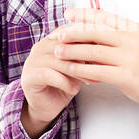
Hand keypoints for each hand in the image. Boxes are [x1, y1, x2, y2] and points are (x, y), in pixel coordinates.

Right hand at [19, 18, 115, 134]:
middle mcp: (42, 46)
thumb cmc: (64, 83)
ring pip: (60, 60)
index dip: (91, 40)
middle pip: (67, 45)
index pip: (73, 33)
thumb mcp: (78, 67)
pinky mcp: (30, 76)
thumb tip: (109, 48)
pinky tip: (74, 90)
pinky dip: (64, 82)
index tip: (108, 49)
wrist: (46, 106)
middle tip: (104, 66)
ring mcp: (34, 60)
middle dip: (87, 56)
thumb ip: (87, 56)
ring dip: (78, 71)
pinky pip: (49, 75)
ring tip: (91, 80)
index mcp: (53, 39)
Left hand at [53, 7, 138, 111]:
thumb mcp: (138, 43)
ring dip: (73, 51)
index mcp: (135, 29)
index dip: (84, 14)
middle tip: (58, 35)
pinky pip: (99, 71)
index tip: (68, 13)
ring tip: (58, 52)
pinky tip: (71, 69)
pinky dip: (82, 70)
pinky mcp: (127, 77)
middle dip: (74, 33)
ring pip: (94, 52)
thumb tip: (90, 31)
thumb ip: (118, 37)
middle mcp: (133, 41)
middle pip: (96, 32)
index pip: (105, 17)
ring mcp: (131, 59)